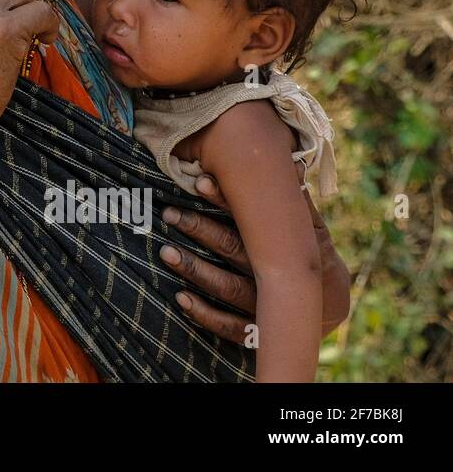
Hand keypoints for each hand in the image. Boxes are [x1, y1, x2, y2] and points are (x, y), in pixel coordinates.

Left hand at [160, 160, 349, 340]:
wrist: (330, 309)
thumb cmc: (316, 258)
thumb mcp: (314, 232)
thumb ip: (300, 203)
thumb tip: (294, 165)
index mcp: (287, 248)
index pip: (254, 221)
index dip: (226, 201)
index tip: (200, 180)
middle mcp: (275, 276)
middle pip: (234, 250)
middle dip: (201, 230)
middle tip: (170, 213)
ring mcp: (266, 306)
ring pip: (228, 288)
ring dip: (196, 270)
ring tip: (166, 252)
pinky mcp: (258, 332)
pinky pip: (229, 326)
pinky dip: (205, 314)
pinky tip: (181, 298)